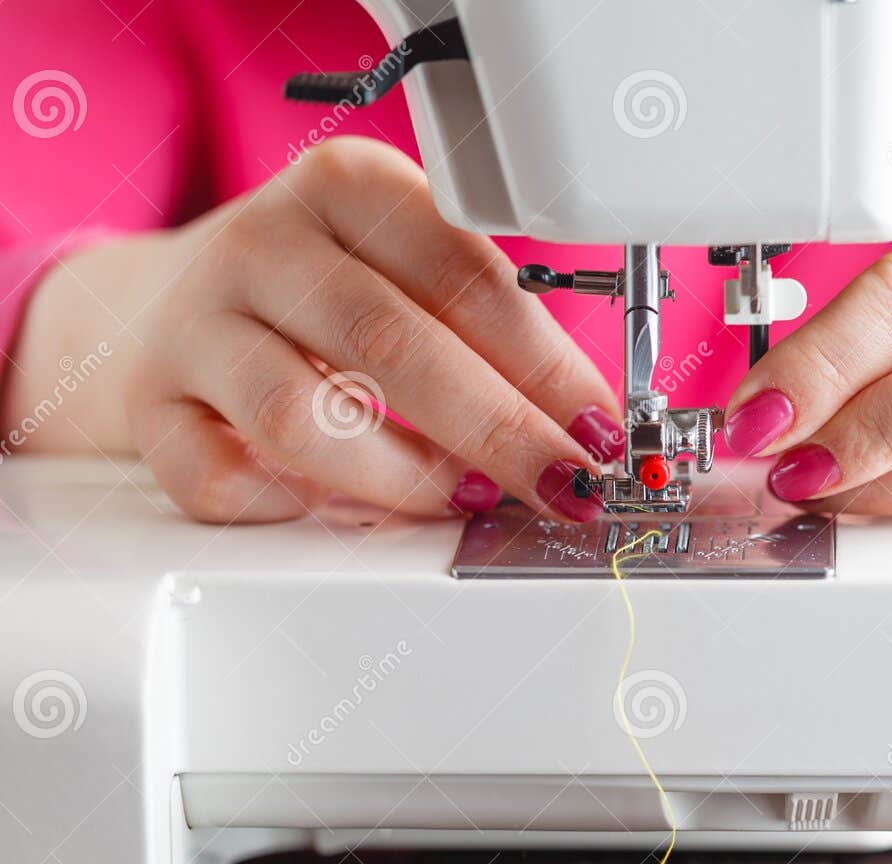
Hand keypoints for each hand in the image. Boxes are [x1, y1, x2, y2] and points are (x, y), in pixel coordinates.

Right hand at [3, 137, 624, 522]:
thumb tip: (589, 430)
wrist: (188, 296)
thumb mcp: (418, 274)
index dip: (545, 367)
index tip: (599, 431)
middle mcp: (265, 241)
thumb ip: (496, 336)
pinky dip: (284, 506)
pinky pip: (216, 476)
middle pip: (393, 344)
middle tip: (560, 485)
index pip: (465, 278)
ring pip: (298, 416)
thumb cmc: (336, 292)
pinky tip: (331, 506)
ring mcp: (197, 321)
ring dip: (399, 474)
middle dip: (498, 431)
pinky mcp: (151, 402)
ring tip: (460, 497)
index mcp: (351, 187)